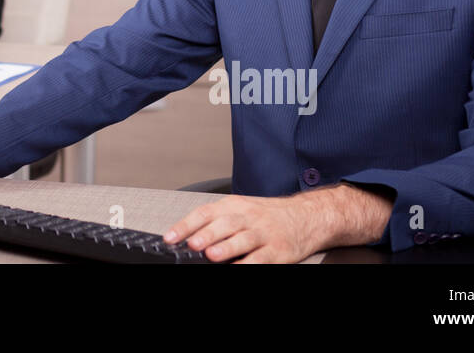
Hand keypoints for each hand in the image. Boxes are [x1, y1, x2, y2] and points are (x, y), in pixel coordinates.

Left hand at [164, 194, 319, 262]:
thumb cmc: (265, 215)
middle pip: (225, 224)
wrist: (303, 216)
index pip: (205, 212)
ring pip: (243, 239)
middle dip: (207, 234)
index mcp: (233, 205)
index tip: (170, 238)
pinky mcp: (278, 250)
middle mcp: (248, 217)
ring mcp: (264, 233)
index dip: (186, 225)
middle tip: (192, 244)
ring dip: (227, 248)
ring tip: (212, 255)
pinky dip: (250, 264)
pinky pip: (262, 258)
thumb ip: (215, 222)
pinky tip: (240, 268)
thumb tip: (187, 239)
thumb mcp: (239, 210)